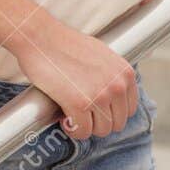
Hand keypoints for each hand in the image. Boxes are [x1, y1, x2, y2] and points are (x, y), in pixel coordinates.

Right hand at [9, 11, 138, 141]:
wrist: (40, 37)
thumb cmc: (64, 44)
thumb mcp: (100, 55)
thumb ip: (111, 75)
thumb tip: (110, 96)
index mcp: (125, 73)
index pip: (129, 109)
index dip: (110, 113)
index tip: (95, 109)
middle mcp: (117, 85)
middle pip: (117, 123)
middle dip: (98, 122)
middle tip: (81, 113)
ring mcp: (100, 95)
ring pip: (101, 130)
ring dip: (85, 126)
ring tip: (72, 114)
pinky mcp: (80, 104)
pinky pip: (82, 131)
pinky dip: (72, 129)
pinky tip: (64, 117)